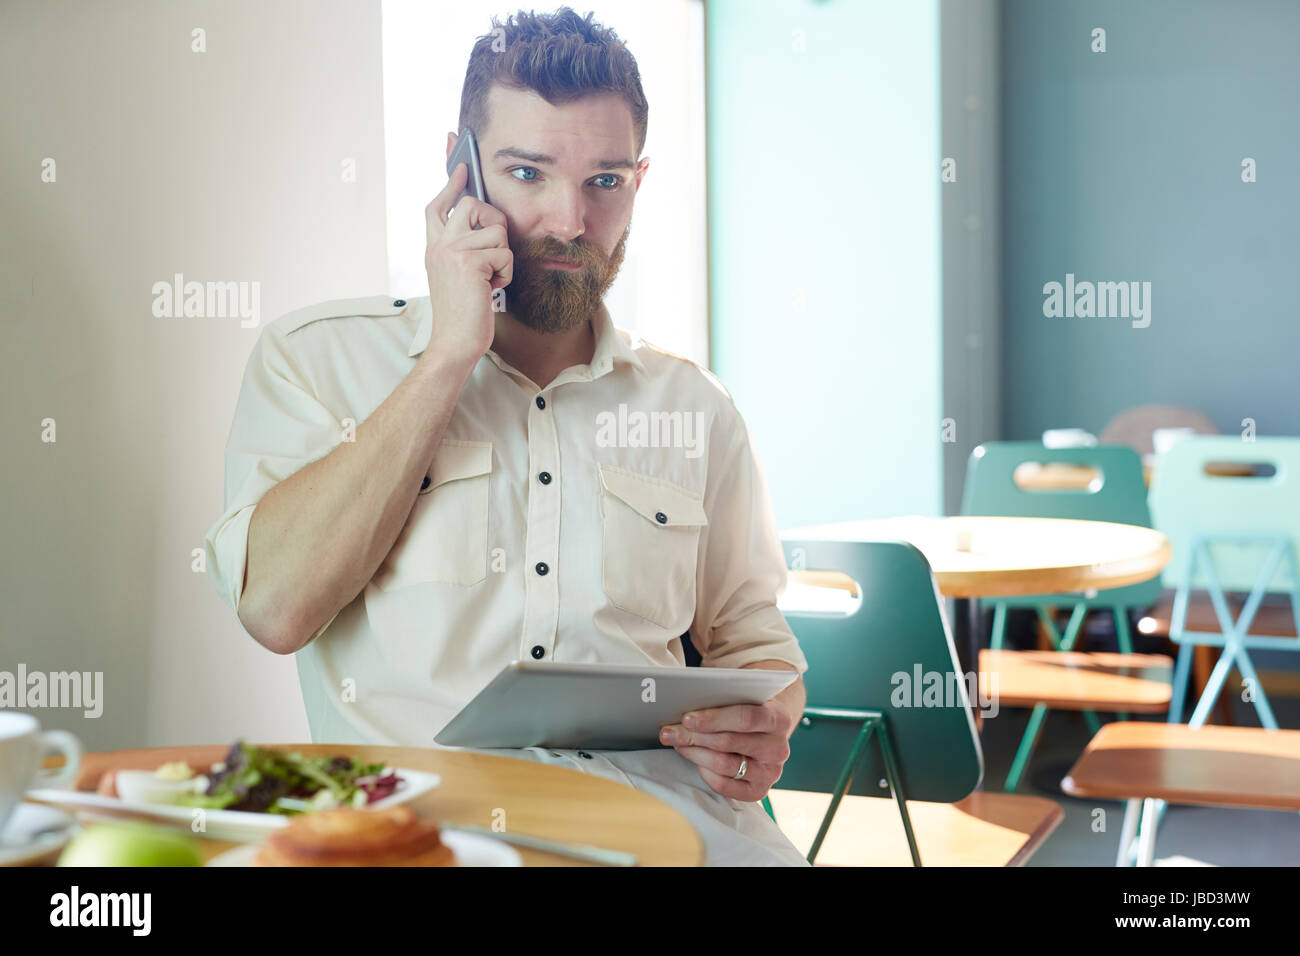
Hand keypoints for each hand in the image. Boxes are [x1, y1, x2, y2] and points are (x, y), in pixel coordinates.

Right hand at [423, 161, 512, 367]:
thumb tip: (487, 225)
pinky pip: (504, 254)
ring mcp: (451, 251)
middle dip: (493, 222)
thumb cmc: (464, 314)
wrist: (455, 342)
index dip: (451, 184)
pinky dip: (505, 274)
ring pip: (496, 231)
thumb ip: (464, 249)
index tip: (462, 164)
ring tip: (488, 281)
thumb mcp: (459, 276)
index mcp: (434, 247)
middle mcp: (439, 244)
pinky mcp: (468, 262)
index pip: (438, 206)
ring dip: (502, 259)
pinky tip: (490, 290)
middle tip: (492, 252)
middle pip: (472, 204)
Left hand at [659, 700, 795, 800]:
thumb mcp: (744, 695)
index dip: (713, 718)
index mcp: (779, 718)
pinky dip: (705, 772)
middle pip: (729, 742)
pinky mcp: (759, 791)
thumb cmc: (748, 709)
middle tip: (669, 731)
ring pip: (723, 764)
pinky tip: (695, 759)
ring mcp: (770, 772)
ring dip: (694, 752)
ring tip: (676, 742)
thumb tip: (684, 695)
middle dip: (694, 736)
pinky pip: (724, 785)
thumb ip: (723, 693)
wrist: (767, 732)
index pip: (745, 718)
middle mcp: (779, 748)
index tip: (686, 718)